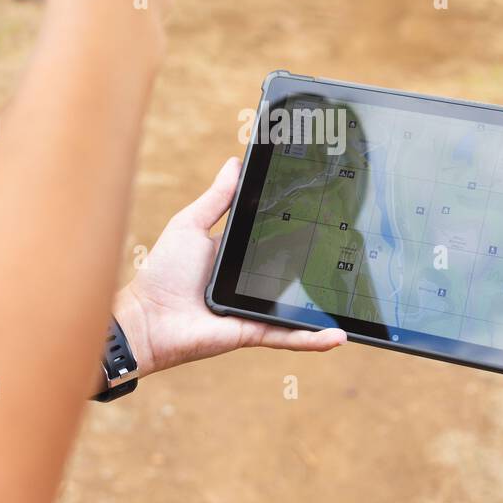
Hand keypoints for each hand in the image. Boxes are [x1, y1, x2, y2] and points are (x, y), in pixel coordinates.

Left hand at [117, 157, 346, 374]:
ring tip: (357, 297)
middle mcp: (248, 282)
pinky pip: (288, 336)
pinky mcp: (253, 331)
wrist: (145, 319)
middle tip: (353, 246)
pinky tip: (339, 337)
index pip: (273, 238)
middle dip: (320, 262)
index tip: (323, 208)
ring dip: (326, 308)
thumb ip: (216, 199)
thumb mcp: (190, 225)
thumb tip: (234, 163)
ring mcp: (254, 309)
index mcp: (236, 255)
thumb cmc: (161, 272)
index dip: (296, 226)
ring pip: (298, 308)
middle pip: (292, 271)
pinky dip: (313, 339)